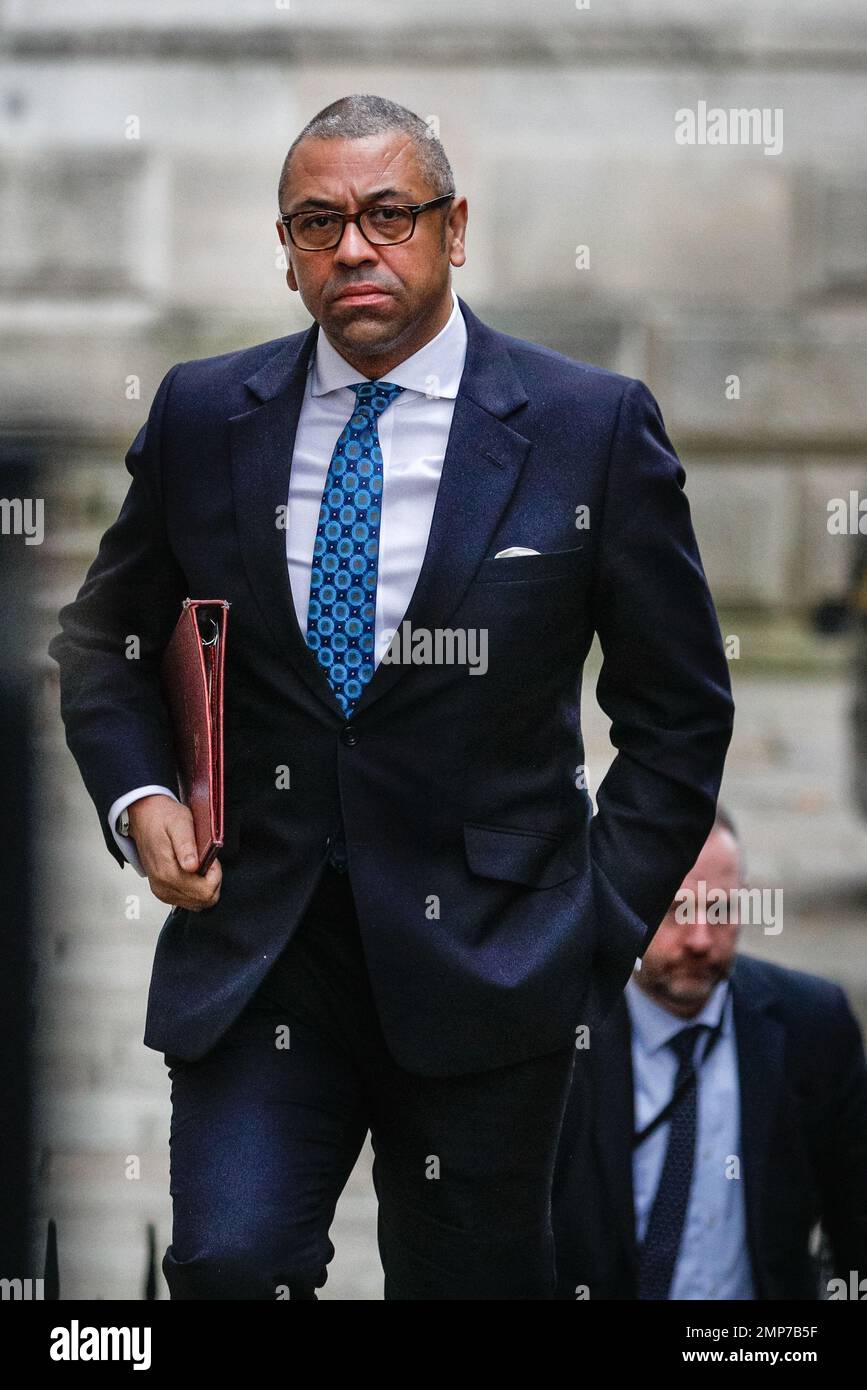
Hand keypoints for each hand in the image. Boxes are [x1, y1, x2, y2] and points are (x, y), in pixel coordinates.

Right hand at [128, 794, 221, 911]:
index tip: (210, 859)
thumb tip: (192, 867)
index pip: (206, 892)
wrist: (143, 818)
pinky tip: (193, 872)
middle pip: (204, 900)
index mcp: (168, 873)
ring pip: (198, 903)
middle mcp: (163, 886)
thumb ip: (187, 845)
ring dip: (205, 885)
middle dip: (212, 881)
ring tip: (200, 864)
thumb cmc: (163, 818)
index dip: (215, 874)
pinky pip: (188, 901)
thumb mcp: (180, 823)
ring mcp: (162, 891)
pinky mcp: (163, 892)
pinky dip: (196, 889)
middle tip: (206, 861)